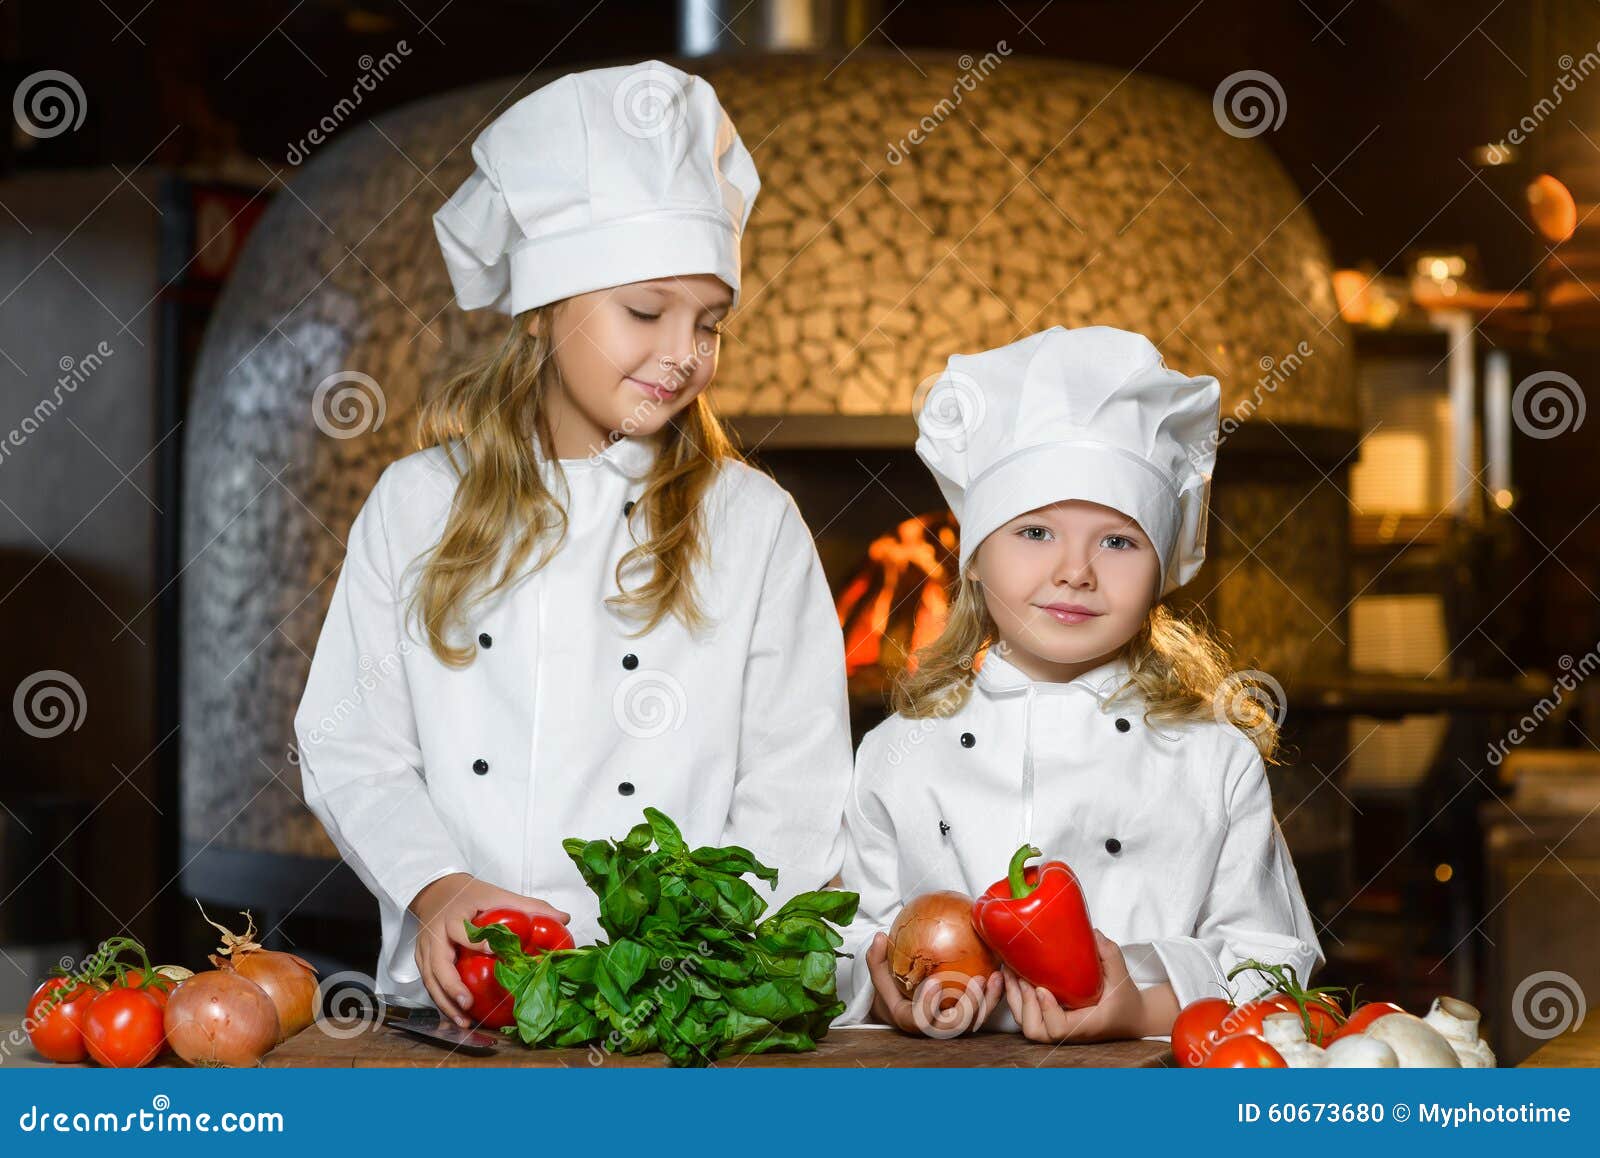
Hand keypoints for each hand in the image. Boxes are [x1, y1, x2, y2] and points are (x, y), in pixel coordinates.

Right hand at [408, 873, 569, 1027]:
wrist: (436, 891)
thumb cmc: (469, 895)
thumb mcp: (497, 895)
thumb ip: (529, 906)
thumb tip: (564, 918)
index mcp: (453, 916)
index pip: (461, 931)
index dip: (476, 942)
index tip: (493, 951)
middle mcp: (435, 935)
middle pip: (438, 964)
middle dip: (452, 986)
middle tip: (468, 1002)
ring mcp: (425, 949)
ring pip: (430, 980)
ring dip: (445, 1002)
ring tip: (463, 1021)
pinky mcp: (422, 960)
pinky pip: (429, 984)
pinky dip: (441, 1001)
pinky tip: (456, 1016)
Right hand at [864, 930, 1002, 1037]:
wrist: (905, 1007)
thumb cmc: (893, 989)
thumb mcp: (880, 975)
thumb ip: (876, 959)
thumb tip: (879, 937)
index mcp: (911, 1021)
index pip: (921, 1020)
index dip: (928, 1005)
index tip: (935, 983)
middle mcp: (934, 1028)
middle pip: (955, 1026)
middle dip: (969, 1007)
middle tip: (977, 980)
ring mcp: (953, 1026)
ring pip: (974, 1022)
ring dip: (988, 1002)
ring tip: (995, 977)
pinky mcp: (967, 1020)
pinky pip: (983, 1011)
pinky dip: (994, 996)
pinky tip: (1000, 974)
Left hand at [1001, 929, 1150, 1042]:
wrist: (1127, 1016)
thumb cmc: (1124, 997)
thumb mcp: (1121, 973)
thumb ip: (1108, 953)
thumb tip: (1090, 932)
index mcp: (1086, 1023)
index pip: (1059, 1028)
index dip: (1046, 1010)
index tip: (1042, 988)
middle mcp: (1068, 1030)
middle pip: (1035, 1030)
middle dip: (1023, 1003)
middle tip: (1021, 977)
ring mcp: (1056, 1027)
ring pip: (1026, 1023)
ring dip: (1014, 998)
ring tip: (1008, 969)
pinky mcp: (1049, 1019)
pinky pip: (1026, 1015)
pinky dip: (1015, 998)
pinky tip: (1010, 974)